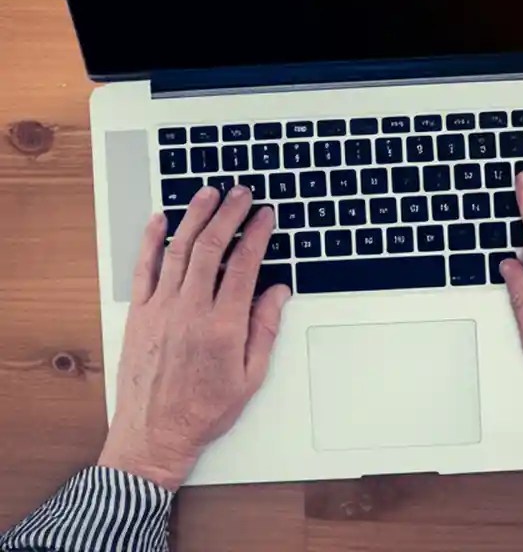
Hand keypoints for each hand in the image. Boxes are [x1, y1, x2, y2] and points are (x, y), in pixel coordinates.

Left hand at [97, 186, 289, 489]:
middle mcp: (190, 310)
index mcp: (223, 325)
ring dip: (194, 217)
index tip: (264, 216)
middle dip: (228, 214)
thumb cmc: (203, 410)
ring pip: (178, 250)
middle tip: (241, 194)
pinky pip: (144, 269)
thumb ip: (264, 329)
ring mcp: (160, 309)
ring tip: (208, 195)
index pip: (244, 264)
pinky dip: (152, 241)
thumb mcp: (251, 376)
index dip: (257, 234)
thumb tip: (277, 292)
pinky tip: (161, 221)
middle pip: (210, 247)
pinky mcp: (139, 315)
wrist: (154, 434)